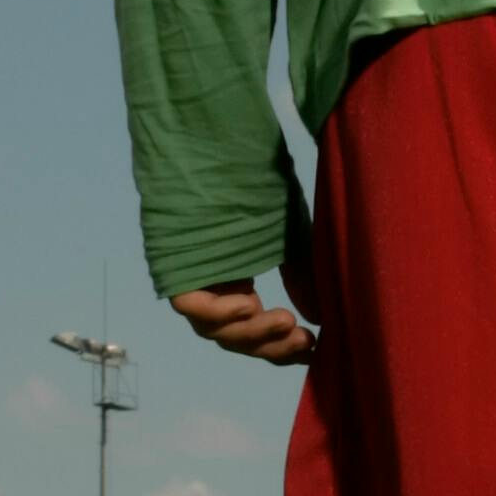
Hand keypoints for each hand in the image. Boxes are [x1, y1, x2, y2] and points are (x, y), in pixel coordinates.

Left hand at [170, 195, 320, 367]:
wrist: (216, 144)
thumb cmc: (254, 184)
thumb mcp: (288, 236)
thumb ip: (302, 275)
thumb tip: (321, 319)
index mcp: (236, 286)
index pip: (256, 333)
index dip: (283, 348)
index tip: (316, 351)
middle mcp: (213, 288)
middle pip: (236, 338)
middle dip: (272, 346)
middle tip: (306, 341)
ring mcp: (193, 280)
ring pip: (215, 330)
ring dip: (252, 332)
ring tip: (286, 319)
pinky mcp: (174, 268)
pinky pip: (191, 306)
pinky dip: (219, 312)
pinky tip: (247, 304)